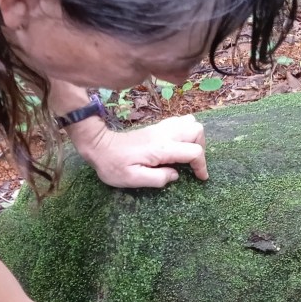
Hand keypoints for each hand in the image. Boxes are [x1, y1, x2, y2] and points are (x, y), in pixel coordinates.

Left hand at [75, 115, 208, 187]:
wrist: (99, 146)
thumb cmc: (113, 166)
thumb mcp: (133, 179)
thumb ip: (158, 179)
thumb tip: (175, 175)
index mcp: (161, 148)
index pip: (194, 151)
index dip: (201, 165)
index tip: (200, 178)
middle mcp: (164, 134)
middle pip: (197, 130)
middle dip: (201, 148)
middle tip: (193, 164)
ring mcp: (161, 128)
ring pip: (190, 122)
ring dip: (194, 138)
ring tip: (187, 154)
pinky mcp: (156, 127)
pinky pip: (180, 122)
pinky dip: (186, 133)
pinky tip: (178, 146)